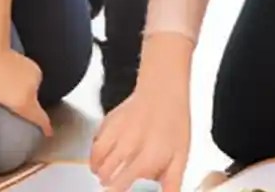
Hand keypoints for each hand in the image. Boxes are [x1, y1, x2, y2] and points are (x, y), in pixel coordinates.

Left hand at [0, 49, 52, 138]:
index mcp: (22, 102)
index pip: (39, 118)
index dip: (45, 127)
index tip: (49, 133)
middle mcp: (32, 91)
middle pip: (33, 105)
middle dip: (26, 107)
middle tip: (10, 103)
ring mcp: (35, 77)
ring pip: (33, 92)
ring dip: (25, 93)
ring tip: (9, 88)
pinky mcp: (34, 67)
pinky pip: (32, 80)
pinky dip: (26, 82)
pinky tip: (14, 78)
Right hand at [90, 76, 189, 191]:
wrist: (163, 91)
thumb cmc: (174, 124)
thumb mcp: (180, 156)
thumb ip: (172, 183)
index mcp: (149, 157)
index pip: (122, 185)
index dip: (116, 191)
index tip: (118, 191)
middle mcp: (129, 145)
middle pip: (107, 176)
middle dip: (110, 185)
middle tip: (117, 185)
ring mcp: (116, 133)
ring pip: (97, 162)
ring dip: (101, 172)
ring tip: (108, 175)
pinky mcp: (107, 123)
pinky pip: (94, 146)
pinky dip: (95, 157)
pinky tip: (103, 160)